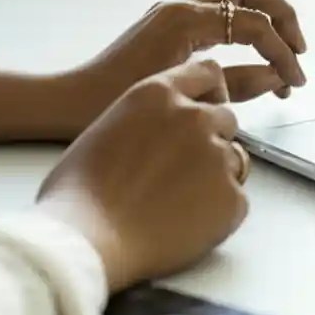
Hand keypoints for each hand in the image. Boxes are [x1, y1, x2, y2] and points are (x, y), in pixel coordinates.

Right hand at [37, 59, 248, 292]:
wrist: (86, 242)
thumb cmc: (78, 193)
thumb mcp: (106, 128)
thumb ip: (145, 119)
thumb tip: (160, 132)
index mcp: (158, 94)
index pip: (208, 73)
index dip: (208, 94)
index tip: (202, 111)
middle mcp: (194, 117)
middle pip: (226, 118)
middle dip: (211, 138)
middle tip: (182, 170)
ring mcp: (217, 156)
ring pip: (234, 159)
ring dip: (216, 175)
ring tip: (177, 203)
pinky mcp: (232, 197)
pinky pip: (236, 199)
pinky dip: (218, 212)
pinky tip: (184, 226)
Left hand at [58, 0, 307, 135]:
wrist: (65, 102)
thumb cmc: (114, 104)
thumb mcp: (184, 96)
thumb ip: (236, 85)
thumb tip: (274, 77)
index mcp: (184, 19)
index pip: (253, 24)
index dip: (281, 53)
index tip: (293, 81)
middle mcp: (179, 5)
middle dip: (280, 14)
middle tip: (296, 50)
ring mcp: (171, 10)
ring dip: (262, 16)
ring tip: (280, 54)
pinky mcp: (166, 24)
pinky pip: (216, 12)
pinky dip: (240, 27)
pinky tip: (248, 58)